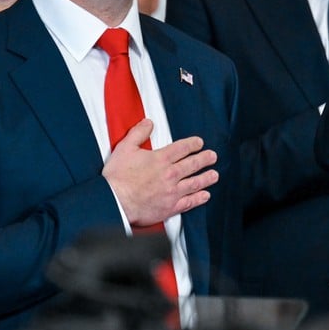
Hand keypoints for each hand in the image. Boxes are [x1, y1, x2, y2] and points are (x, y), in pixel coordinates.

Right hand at [102, 119, 218, 225]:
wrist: (114, 202)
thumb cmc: (117, 178)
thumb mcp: (124, 149)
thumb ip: (138, 133)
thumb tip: (148, 123)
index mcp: (161, 159)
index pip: (183, 148)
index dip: (193, 144)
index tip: (199, 143)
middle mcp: (170, 174)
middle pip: (193, 164)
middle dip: (205, 158)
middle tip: (212, 156)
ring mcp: (172, 191)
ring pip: (196, 182)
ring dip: (207, 178)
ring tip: (214, 175)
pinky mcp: (170, 207)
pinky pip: (189, 202)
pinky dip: (199, 198)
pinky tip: (205, 195)